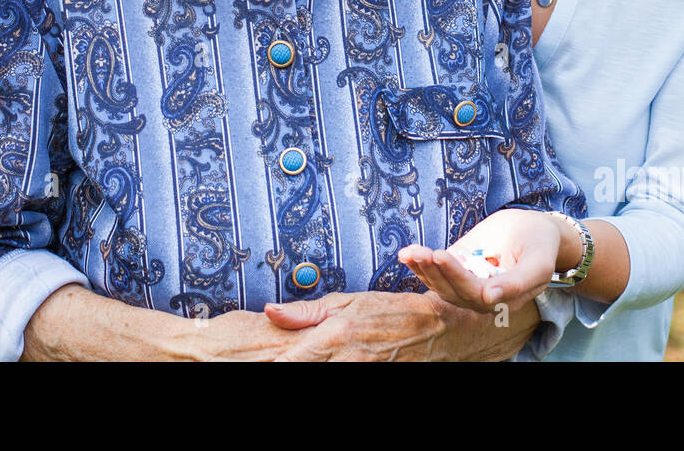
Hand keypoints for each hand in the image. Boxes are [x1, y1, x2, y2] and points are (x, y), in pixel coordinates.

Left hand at [262, 289, 537, 360]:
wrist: (439, 330)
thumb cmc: (391, 311)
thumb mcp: (347, 302)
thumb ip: (305, 312)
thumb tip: (269, 311)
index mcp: (334, 335)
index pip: (288, 362)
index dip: (269, 365)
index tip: (245, 362)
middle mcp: (345, 360)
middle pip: (301, 371)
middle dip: (283, 366)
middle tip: (256, 363)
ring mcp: (361, 373)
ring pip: (321, 378)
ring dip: (306, 370)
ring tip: (287, 364)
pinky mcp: (373, 379)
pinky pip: (344, 382)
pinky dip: (330, 373)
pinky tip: (327, 367)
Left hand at [397, 209, 566, 313]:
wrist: (535, 231)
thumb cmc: (541, 246)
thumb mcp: (538, 263)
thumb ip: (517, 282)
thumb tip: (489, 298)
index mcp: (504, 300)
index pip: (474, 292)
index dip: (455, 275)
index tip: (440, 254)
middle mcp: (482, 297)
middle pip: (452, 291)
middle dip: (434, 271)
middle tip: (419, 251)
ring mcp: (467, 282)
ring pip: (440, 284)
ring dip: (422, 269)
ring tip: (410, 252)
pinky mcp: (458, 268)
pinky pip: (436, 272)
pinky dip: (420, 264)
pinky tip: (406, 254)